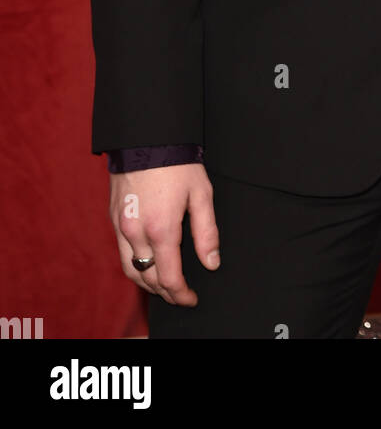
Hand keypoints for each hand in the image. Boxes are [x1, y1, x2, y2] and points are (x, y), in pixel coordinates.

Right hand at [109, 163, 218, 305]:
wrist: (146, 136)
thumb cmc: (178, 163)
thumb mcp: (201, 194)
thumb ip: (207, 232)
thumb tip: (211, 263)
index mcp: (161, 229)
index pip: (169, 278)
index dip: (181, 294)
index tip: (191, 298)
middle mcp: (136, 232)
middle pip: (148, 279)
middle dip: (165, 292)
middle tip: (180, 294)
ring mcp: (121, 226)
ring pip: (130, 269)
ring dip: (147, 282)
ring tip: (164, 284)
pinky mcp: (114, 217)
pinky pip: (122, 252)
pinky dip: (135, 265)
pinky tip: (147, 261)